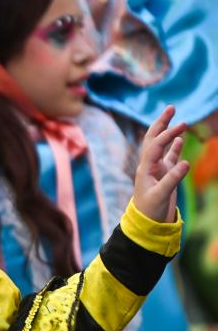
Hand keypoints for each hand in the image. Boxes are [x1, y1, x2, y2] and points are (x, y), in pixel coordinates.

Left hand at [133, 105, 189, 222]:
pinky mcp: (165, 175)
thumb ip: (173, 179)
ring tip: (176, 118)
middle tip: (170, 107)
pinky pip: (170, 157)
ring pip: (162, 146)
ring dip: (168, 132)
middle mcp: (149, 165)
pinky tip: (181, 139)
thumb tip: (186, 163)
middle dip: (161, 124)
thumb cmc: (150, 210)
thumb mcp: (161, 195)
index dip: (167, 135)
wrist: (147, 223)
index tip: (181, 127)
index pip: (155, 146)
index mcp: (145, 168)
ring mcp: (157, 169)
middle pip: (153, 139)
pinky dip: (175, 147)